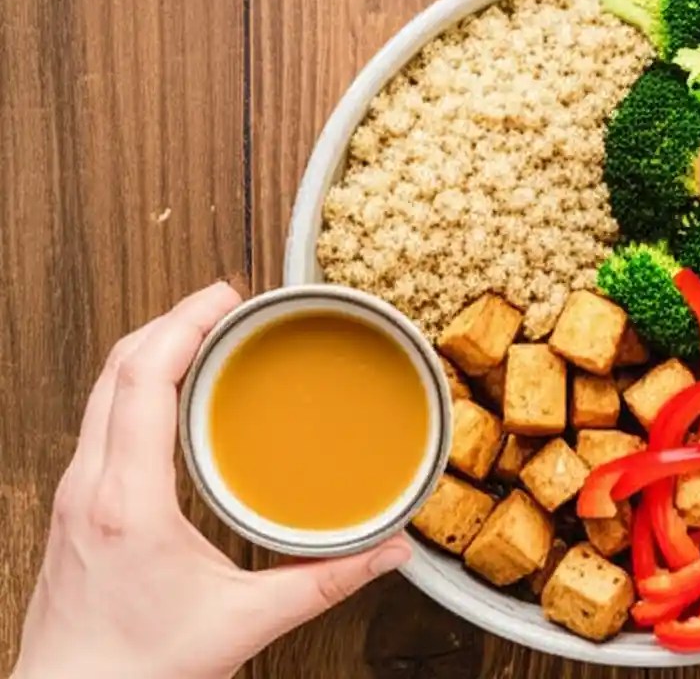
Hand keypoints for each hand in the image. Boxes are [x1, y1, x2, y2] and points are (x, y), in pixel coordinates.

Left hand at [9, 283, 411, 678]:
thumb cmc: (138, 669)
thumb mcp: (245, 623)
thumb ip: (326, 583)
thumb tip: (388, 552)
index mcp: (126, 499)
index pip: (142, 379)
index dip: (182, 324)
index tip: (225, 298)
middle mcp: (88, 484)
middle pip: (116, 367)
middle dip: (171, 320)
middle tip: (226, 303)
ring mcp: (72, 491)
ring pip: (101, 389)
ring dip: (151, 349)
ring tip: (206, 335)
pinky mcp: (73, 504)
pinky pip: (101, 417)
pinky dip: (137, 384)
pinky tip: (173, 395)